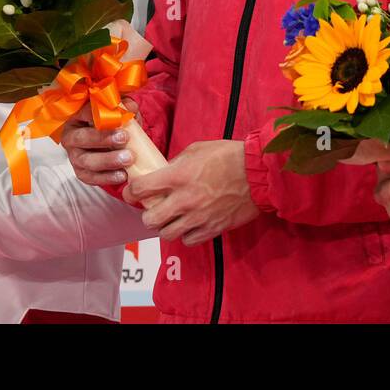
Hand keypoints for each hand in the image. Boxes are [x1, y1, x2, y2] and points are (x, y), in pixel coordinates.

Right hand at [60, 100, 138, 186]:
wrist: (114, 144)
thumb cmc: (114, 125)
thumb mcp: (120, 112)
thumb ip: (125, 107)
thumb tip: (129, 107)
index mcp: (78, 117)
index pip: (85, 113)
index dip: (100, 116)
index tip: (117, 119)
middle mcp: (71, 137)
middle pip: (82, 138)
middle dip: (103, 139)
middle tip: (124, 138)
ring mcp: (74, 156)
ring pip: (87, 161)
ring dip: (108, 160)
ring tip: (127, 159)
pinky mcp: (81, 173)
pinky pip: (91, 178)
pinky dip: (108, 177)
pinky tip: (123, 174)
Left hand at [124, 140, 258, 245]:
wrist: (258, 172)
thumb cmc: (229, 156)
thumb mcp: (197, 149)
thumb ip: (177, 162)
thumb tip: (164, 172)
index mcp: (178, 176)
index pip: (141, 189)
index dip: (131, 191)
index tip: (132, 191)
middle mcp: (185, 200)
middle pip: (149, 220)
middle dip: (147, 214)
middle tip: (153, 208)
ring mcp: (198, 217)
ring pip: (167, 234)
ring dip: (165, 227)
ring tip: (171, 218)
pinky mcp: (212, 228)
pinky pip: (189, 241)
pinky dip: (186, 235)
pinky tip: (190, 224)